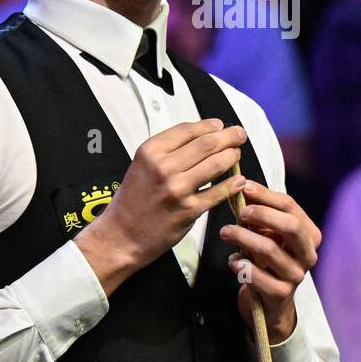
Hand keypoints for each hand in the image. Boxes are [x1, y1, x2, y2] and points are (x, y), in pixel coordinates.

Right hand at [75, 119, 245, 295]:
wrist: (121, 235)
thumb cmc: (132, 201)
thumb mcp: (142, 165)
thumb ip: (167, 151)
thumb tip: (200, 137)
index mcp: (151, 152)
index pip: (188, 130)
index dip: (209, 125)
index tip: (219, 125)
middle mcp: (164, 167)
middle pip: (207, 143)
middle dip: (229, 136)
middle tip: (239, 134)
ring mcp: (178, 189)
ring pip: (217, 164)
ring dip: (233, 156)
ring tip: (237, 154)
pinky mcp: (189, 210)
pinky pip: (218, 193)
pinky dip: (233, 184)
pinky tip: (239, 180)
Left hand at [221, 180, 321, 344]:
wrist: (271, 301)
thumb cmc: (268, 259)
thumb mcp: (265, 233)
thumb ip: (256, 210)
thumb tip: (240, 185)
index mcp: (309, 234)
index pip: (290, 207)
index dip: (266, 195)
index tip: (243, 186)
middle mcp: (308, 254)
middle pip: (290, 226)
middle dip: (262, 214)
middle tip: (240, 211)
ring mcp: (297, 275)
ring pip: (270, 250)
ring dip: (243, 238)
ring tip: (225, 232)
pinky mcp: (281, 294)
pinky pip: (258, 276)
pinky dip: (242, 265)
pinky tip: (233, 261)